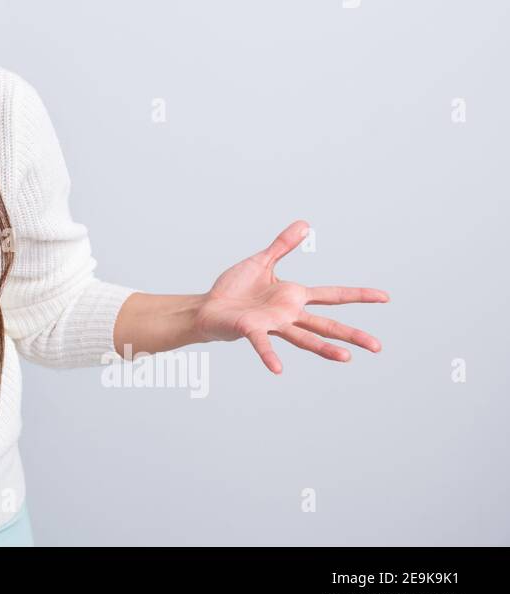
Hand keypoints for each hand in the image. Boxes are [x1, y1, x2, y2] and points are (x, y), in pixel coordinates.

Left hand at [194, 220, 387, 373]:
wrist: (208, 306)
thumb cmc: (234, 288)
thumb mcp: (261, 261)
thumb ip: (282, 245)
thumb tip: (304, 224)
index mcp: (293, 296)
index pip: (332, 296)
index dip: (358, 295)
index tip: (384, 297)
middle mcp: (288, 314)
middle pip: (326, 325)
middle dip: (351, 334)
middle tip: (377, 346)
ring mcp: (272, 324)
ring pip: (303, 338)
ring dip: (324, 349)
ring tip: (346, 358)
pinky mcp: (251, 329)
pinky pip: (262, 343)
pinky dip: (269, 355)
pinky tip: (278, 369)